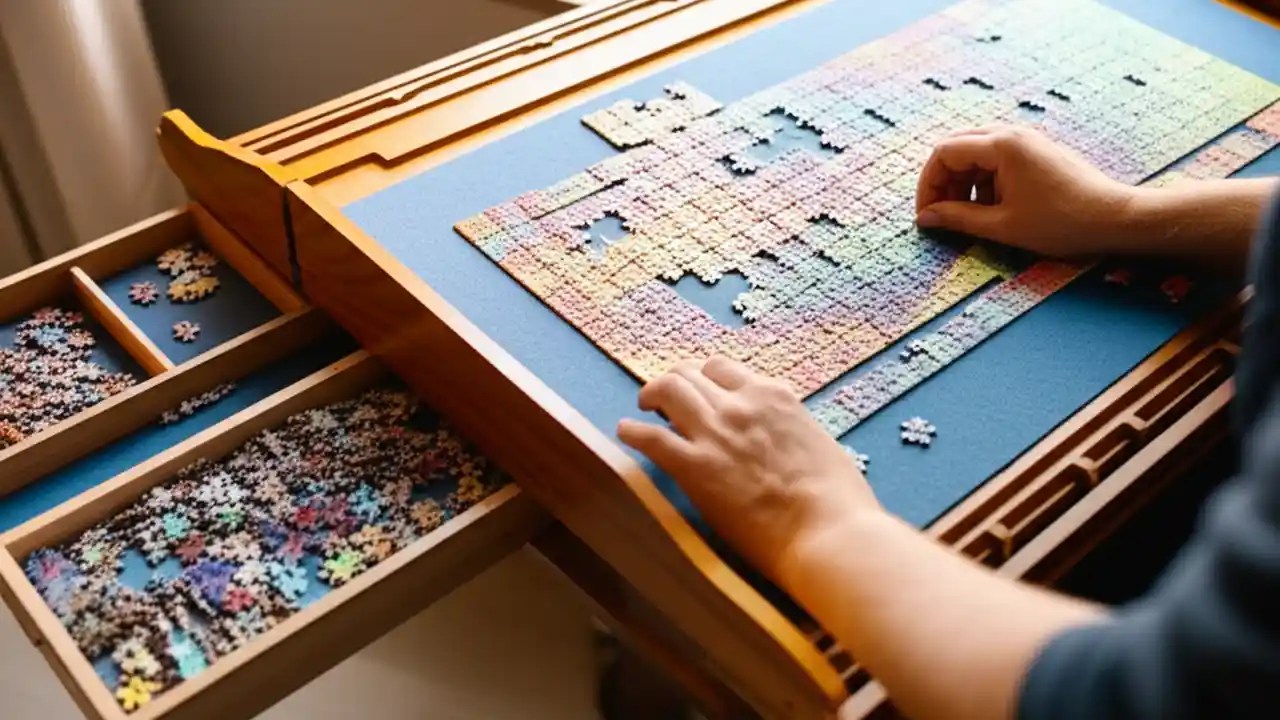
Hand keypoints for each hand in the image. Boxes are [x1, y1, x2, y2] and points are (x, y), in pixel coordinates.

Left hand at [616, 357, 878, 587]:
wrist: (829, 533)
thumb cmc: (838, 500)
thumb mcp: (818, 444)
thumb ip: (789, 430)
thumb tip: (780, 437)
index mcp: (774, 397)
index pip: (724, 369)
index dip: (706, 378)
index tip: (701, 391)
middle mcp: (741, 404)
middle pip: (690, 374)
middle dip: (675, 383)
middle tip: (666, 400)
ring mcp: (715, 433)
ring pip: (667, 391)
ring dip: (651, 395)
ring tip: (644, 407)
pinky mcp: (695, 467)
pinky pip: (651, 437)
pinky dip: (633, 431)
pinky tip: (625, 432)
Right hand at [915, 125, 1137, 256]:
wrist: (1113, 218)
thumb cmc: (1061, 222)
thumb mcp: (1002, 225)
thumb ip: (958, 218)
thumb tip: (926, 217)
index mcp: (1001, 146)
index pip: (944, 154)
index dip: (928, 185)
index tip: (927, 215)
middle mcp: (1012, 134)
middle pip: (957, 149)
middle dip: (943, 183)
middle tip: (942, 215)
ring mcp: (1027, 141)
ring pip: (976, 155)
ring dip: (964, 184)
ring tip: (969, 217)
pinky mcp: (1037, 153)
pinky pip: (997, 160)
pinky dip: (984, 182)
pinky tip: (993, 210)